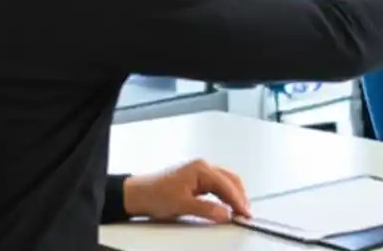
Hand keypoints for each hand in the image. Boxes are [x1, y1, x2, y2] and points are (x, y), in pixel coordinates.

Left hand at [122, 159, 250, 223]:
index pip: (227, 185)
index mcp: (201, 169)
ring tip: (239, 210)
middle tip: (246, 213)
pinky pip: (217, 185)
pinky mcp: (195, 179)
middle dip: (240, 196)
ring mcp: (199, 172)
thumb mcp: (182, 205)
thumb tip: (225, 214)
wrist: (136, 194)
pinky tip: (226, 204)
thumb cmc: (154, 194)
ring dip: (233, 195)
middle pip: (230, 180)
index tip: (245, 213)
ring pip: (225, 182)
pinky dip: (225, 194)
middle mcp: (203, 167)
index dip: (238, 200)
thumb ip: (206, 209)